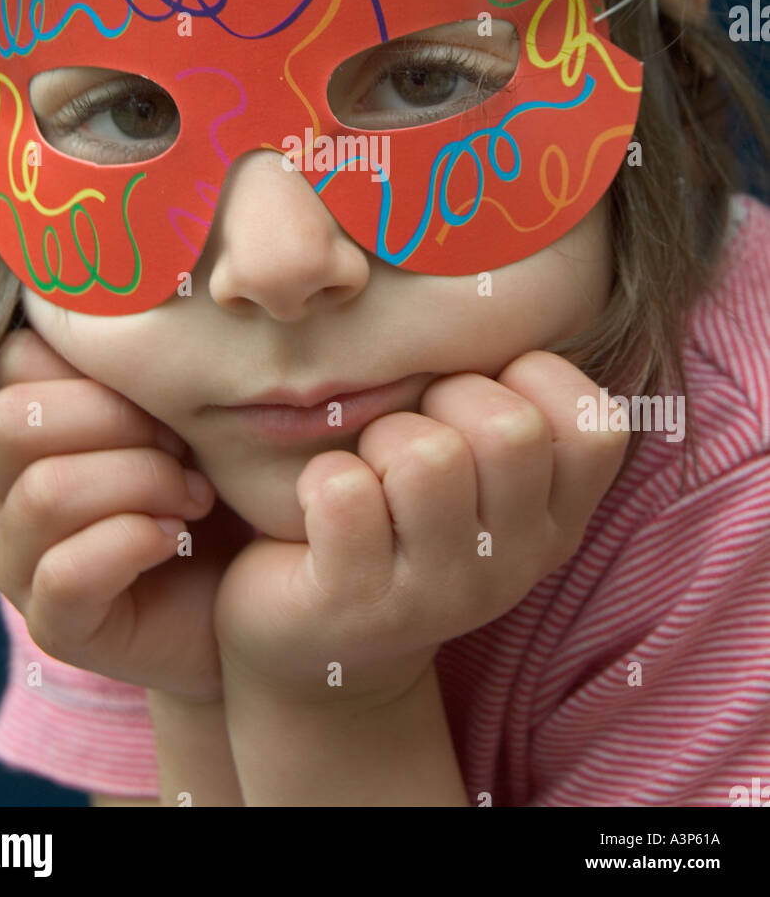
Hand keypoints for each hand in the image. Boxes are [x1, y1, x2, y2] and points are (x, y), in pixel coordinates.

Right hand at [0, 328, 255, 702]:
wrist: (253, 595)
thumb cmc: (215, 482)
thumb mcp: (189, 407)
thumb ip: (155, 357)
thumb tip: (148, 280)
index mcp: (28, 420)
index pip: (16, 358)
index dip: (99, 365)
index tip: (170, 387)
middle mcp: (5, 486)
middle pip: (14, 419)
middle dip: (119, 422)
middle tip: (185, 445)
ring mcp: (19, 557)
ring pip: (44, 492)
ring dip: (140, 483)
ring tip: (193, 498)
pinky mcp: (53, 621)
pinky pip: (66, 573)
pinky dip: (134, 543)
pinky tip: (175, 538)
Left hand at [213, 352, 630, 706]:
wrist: (315, 637)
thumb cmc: (398, 512)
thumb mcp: (474, 467)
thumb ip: (503, 394)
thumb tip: (496, 271)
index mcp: (555, 519)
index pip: (594, 424)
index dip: (530, 382)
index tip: (479, 402)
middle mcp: (513, 564)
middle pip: (506, 431)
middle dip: (442, 403)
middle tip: (411, 438)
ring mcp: (436, 595)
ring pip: (427, 457)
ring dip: (380, 441)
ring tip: (368, 473)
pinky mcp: (355, 607)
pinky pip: (342, 492)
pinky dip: (321, 478)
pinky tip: (322, 506)